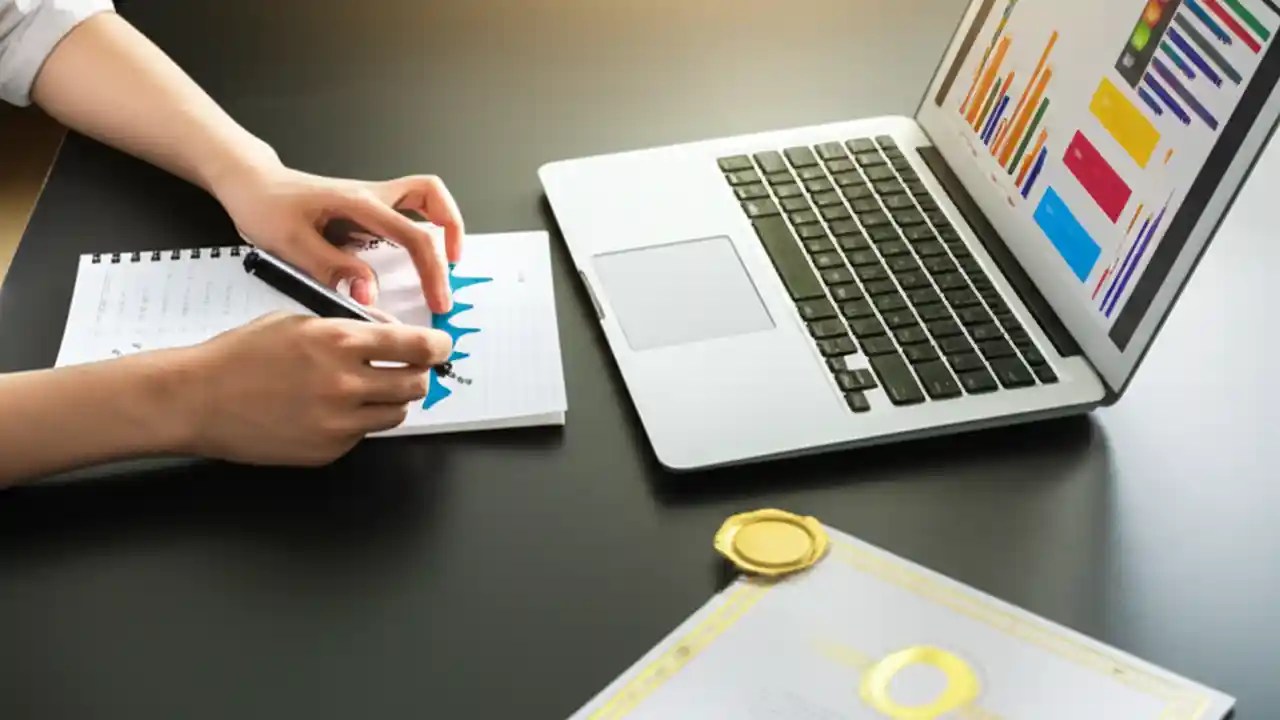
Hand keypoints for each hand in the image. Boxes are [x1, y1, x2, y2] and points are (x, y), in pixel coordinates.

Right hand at [176, 312, 451, 466]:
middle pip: (415, 384)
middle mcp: (344, 383)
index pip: (416, 347)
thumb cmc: (241, 355)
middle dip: (417, 374)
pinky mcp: (328, 450)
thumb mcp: (298, 321)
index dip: (437, 347)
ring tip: (367, 388)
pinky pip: (363, 435)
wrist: (197, 399)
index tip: (441, 347)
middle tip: (407, 369)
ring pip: (396, 414)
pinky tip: (330, 409)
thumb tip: (388, 333)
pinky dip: (358, 421)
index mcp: (339, 341)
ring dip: (392, 399)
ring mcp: (337, 423)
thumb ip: (348, 326)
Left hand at [212, 164, 464, 312]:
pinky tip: (411, 258)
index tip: (437, 302)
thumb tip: (370, 294)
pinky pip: (405, 213)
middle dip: (452, 229)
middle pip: (431, 194)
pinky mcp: (364, 210)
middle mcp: (371, 196)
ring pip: (423, 198)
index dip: (432, 271)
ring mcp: (370, 200)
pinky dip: (420, 230)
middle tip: (454, 268)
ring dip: (441, 224)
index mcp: (358, 203)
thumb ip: (333, 270)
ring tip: (444, 260)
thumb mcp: (290, 244)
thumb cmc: (265, 207)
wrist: (249, 184)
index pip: (413, 235)